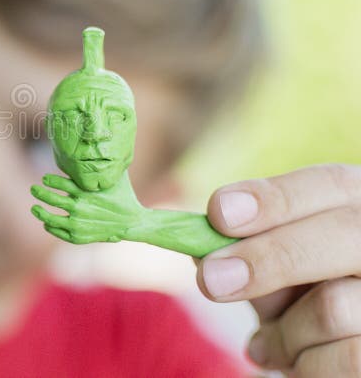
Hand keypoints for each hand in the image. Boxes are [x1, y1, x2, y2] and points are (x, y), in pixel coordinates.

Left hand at [30, 173, 143, 243]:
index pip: (58, 183)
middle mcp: (78, 206)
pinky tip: (46, 223)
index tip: (44, 179)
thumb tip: (102, 145)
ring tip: (34, 208)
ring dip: (40, 212)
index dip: (49, 181)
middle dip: (39, 193)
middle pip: (51, 198)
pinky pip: (58, 231)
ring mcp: (77, 223)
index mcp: (84, 191)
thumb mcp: (116, 177)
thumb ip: (105, 164)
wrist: (133, 222)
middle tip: (33, 189)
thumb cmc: (124, 196)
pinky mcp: (79, 236)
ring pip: (50, 217)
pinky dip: (50, 227)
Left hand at [198, 164, 360, 376]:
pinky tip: (296, 363)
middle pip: (341, 234)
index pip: (328, 184)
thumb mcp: (272, 266)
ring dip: (283, 333)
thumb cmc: (300, 300)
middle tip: (210, 280)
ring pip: (332, 307)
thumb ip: (244, 248)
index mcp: (358, 205)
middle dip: (267, 257)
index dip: (273, 198)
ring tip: (267, 346)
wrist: (336, 353)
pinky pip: (346, 358)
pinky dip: (305, 366)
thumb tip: (198, 243)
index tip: (219, 214)